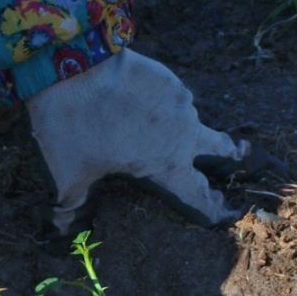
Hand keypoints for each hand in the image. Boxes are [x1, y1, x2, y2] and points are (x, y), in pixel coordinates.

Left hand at [26, 49, 250, 233]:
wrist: (69, 67)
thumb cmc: (72, 129)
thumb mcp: (68, 175)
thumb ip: (70, 205)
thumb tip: (60, 228)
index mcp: (167, 167)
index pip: (200, 195)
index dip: (212, 207)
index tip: (225, 211)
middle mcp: (183, 135)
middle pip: (220, 149)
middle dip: (228, 156)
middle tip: (237, 157)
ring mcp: (179, 101)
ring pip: (192, 119)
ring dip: (184, 127)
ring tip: (166, 128)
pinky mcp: (167, 76)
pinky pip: (174, 95)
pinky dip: (165, 104)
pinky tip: (147, 104)